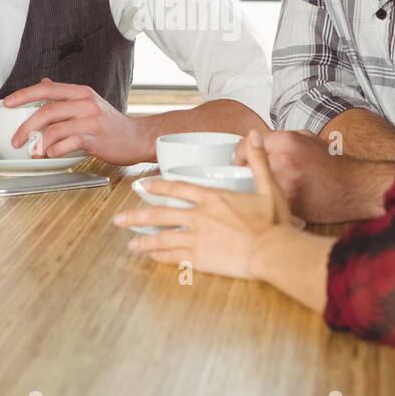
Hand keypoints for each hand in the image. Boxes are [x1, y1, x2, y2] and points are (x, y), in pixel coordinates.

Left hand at [3, 78, 150, 164]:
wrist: (138, 137)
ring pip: (55, 128)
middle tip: (16, 139)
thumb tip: (43, 83)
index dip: (24, 94)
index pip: (46, 89)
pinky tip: (51, 154)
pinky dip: (55, 150)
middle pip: (46, 110)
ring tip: (32, 152)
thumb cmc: (111, 123)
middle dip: (25, 126)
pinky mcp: (96, 138)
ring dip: (38, 143)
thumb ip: (65, 95)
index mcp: (80, 93)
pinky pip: (69, 143)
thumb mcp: (88, 102)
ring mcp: (91, 121)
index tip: (8, 103)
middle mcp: (85, 103)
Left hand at [115, 131, 295, 278]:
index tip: (143, 187)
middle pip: (160, 215)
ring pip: (162, 239)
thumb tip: (254, 135)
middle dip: (137, 217)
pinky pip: (174, 257)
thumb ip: (258, 161)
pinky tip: (152, 257)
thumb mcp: (268, 186)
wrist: (274, 252)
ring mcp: (198, 239)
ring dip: (144, 241)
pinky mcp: (201, 259)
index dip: (158, 187)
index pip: (178, 189)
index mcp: (213, 198)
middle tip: (120, 220)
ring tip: (130, 244)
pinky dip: (160, 256)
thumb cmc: (273, 223)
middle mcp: (200, 218)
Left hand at [234, 129, 388, 223]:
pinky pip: (267, 203)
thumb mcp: (307, 139)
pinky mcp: (289, 204)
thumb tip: (254, 141)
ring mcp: (285, 183)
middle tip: (251, 178)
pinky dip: (269, 205)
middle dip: (246, 174)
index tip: (240, 162)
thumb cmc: (333, 166)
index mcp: (287, 141)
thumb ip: (278, 138)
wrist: (355, 188)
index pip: (246, 145)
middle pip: (246, 168)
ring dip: (255, 191)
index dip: (240, 155)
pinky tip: (278, 204)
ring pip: (254, 187)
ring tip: (265, 192)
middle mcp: (283, 159)